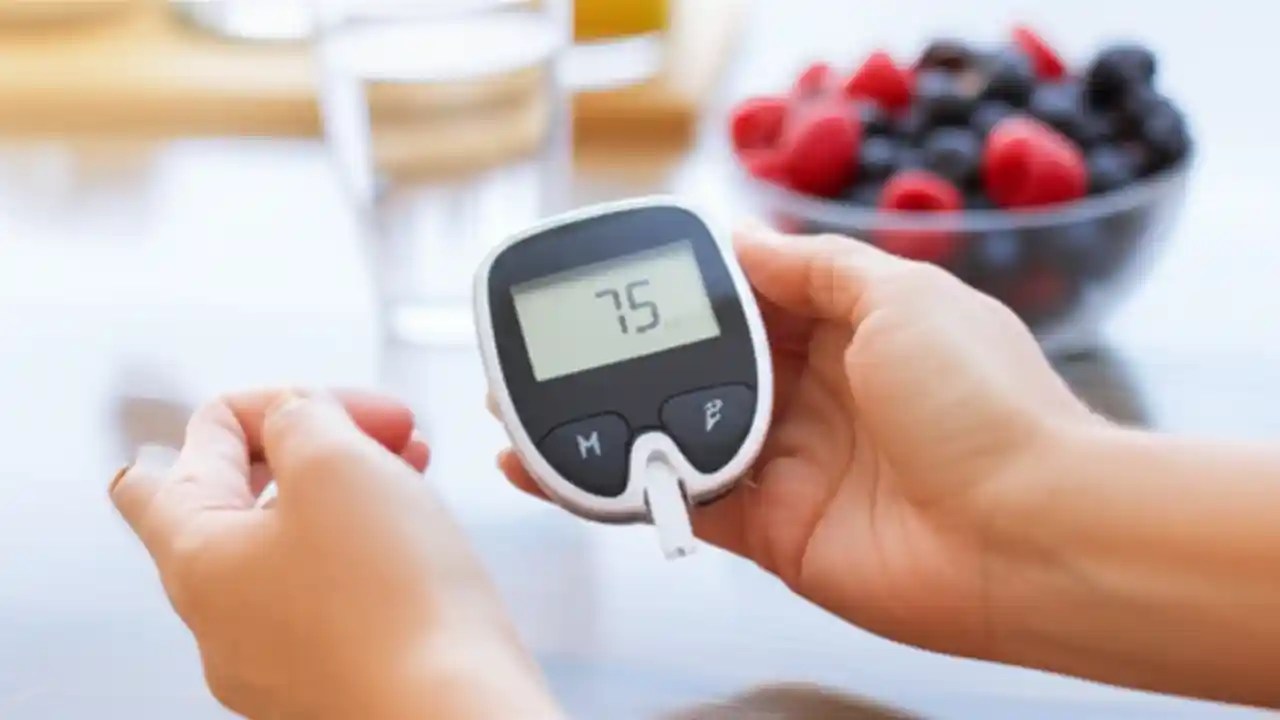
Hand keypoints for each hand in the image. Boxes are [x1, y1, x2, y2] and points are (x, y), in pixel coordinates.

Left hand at [112, 389, 561, 719]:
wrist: (453, 712)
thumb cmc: (393, 604)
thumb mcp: (335, 462)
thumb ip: (298, 414)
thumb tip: (292, 416)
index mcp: (195, 555)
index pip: (193, 445)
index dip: (264, 403)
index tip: (331, 405)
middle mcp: (219, 616)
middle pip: (241, 495)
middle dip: (313, 446)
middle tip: (382, 432)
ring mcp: (271, 656)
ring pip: (291, 544)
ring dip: (345, 494)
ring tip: (410, 475)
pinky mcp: (326, 678)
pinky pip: (327, 596)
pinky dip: (363, 553)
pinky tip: (414, 543)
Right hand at [496, 226, 1099, 659]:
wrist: (1028, 534)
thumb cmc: (986, 405)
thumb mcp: (903, 295)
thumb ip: (816, 267)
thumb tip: (746, 239)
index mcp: (851, 330)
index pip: (750, 299)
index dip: (690, 288)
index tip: (625, 276)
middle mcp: (817, 395)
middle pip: (707, 366)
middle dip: (637, 355)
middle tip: (566, 344)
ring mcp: (792, 464)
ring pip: (681, 433)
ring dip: (614, 422)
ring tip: (539, 407)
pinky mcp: (774, 529)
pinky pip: (686, 502)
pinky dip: (626, 490)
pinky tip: (572, 472)